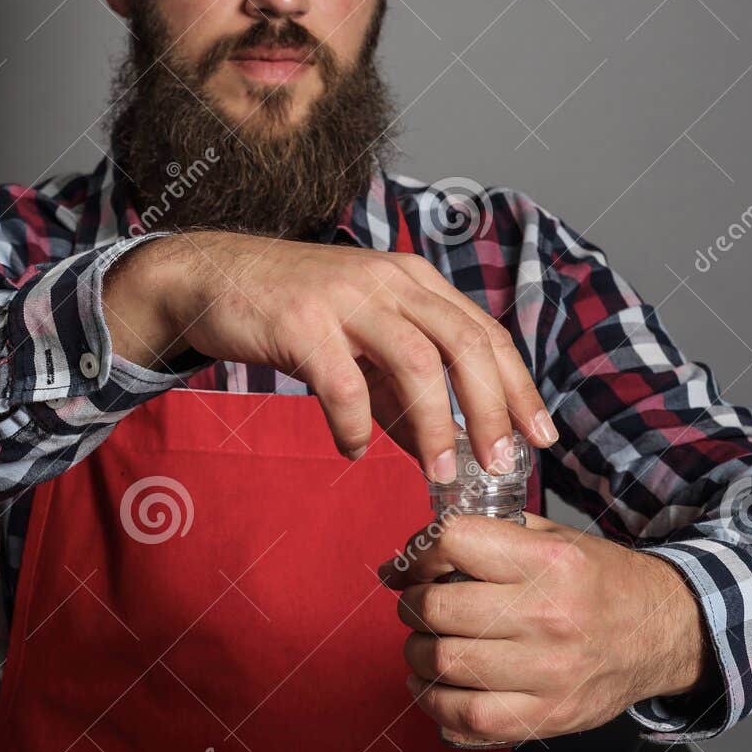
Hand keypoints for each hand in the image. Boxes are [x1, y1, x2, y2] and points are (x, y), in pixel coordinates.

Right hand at [103, 231, 557, 480]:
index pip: (485, 334)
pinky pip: (344, 382)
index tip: (541, 438)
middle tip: (501, 465)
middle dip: (492, 409)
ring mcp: (347, 297)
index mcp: (415, 282)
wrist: (211, 277)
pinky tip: (354, 449)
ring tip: (441, 474)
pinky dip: (356, 424)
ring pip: (417, 361)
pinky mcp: (302, 321)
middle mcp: (390, 281)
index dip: (519, 387)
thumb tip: (440, 449)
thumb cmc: (292, 313)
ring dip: (435, 425)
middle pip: (465, 344)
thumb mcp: (360, 344)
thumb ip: (399, 392)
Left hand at [379, 513, 714, 742]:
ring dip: (418, 655)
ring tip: (427, 646)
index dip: (420, 552)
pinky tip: (435, 687)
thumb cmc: (599, 581)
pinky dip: (435, 703)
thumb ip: (488, 537)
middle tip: (418, 608)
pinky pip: (466, 717)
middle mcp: (546, 615)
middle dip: (412, 607)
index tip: (413, 566)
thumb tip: (408, 560)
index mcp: (547, 561)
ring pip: (444, 665)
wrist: (665, 633)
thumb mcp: (555, 538)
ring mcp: (547, 671)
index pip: (454, 542)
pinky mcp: (547, 716)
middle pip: (438, 609)